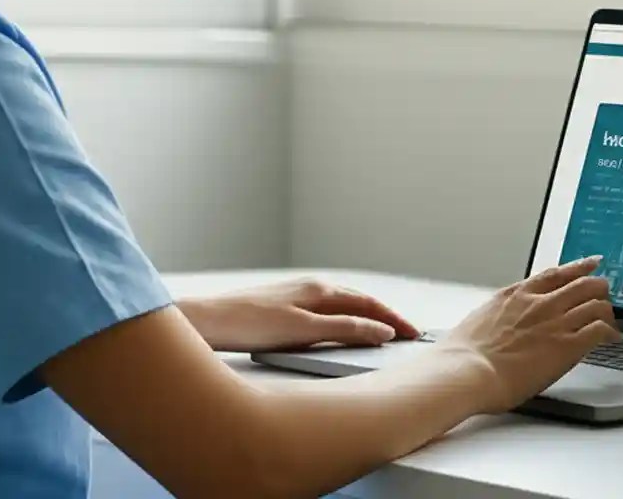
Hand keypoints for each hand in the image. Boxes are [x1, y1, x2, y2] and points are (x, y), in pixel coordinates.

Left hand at [180, 279, 419, 352]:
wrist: (208, 320)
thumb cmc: (252, 324)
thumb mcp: (305, 329)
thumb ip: (345, 329)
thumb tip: (382, 330)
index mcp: (320, 290)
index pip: (369, 304)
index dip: (394, 320)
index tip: (414, 334)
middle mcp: (312, 287)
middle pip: (359, 301)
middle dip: (384, 317)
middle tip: (406, 334)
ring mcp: (297, 294)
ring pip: (342, 305)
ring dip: (366, 317)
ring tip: (382, 333)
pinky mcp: (283, 305)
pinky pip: (326, 311)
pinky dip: (345, 319)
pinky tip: (341, 330)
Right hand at [435, 256, 620, 413]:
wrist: (467, 371)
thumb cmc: (465, 354)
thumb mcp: (481, 319)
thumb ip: (500, 314)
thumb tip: (502, 321)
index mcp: (517, 295)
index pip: (556, 273)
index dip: (578, 267)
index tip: (591, 264)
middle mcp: (540, 303)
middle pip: (583, 284)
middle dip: (598, 289)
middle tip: (604, 297)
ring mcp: (555, 322)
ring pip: (597, 303)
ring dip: (607, 311)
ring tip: (609, 321)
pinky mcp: (567, 346)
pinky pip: (600, 329)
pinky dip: (610, 331)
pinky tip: (612, 338)